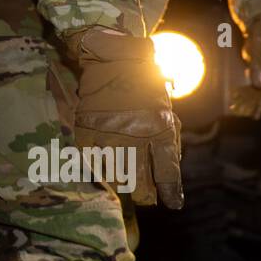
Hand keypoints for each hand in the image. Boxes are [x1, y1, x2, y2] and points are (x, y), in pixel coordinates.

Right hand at [68, 27, 183, 209]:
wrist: (115, 56)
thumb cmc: (146, 86)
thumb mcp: (167, 112)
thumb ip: (170, 142)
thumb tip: (171, 172)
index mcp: (161, 128)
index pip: (168, 171)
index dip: (171, 192)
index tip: (173, 204)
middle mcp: (136, 133)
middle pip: (138, 181)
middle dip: (143, 195)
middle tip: (145, 197)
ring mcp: (109, 131)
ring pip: (114, 175)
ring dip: (121, 182)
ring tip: (125, 180)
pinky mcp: (87, 127)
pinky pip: (92, 160)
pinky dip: (99, 167)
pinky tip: (105, 166)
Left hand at [228, 15, 260, 118]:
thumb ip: (260, 66)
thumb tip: (257, 82)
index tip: (255, 111)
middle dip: (252, 105)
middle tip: (239, 109)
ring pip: (258, 94)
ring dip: (247, 100)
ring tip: (234, 105)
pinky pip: (254, 87)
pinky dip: (245, 92)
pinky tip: (236, 96)